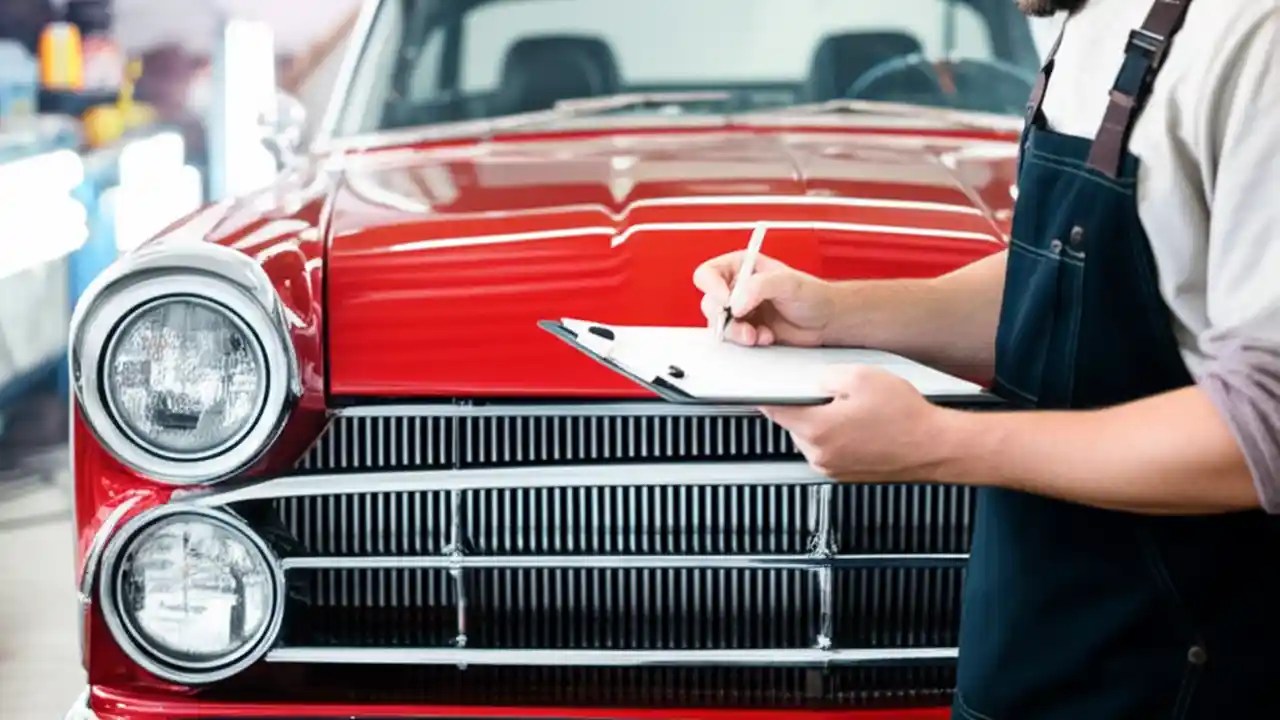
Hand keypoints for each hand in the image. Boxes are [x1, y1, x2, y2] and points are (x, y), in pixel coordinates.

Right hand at [692, 251, 832, 346]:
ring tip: (758, 333)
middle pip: (710, 303)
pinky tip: (765, 337)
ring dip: (737, 333)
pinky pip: (732, 340)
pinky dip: (747, 342)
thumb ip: (760, 286)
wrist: (825, 320)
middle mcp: (736, 288)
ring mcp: (740, 311)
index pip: (709, 274)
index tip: (728, 301)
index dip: (712, 288)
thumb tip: (737, 302)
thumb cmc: (812, 294)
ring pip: (719, 324)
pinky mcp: (746, 331)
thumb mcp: (788, 282)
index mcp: (742, 267)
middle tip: (744, 322)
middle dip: (726, 317)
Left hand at [761, 366, 950, 482]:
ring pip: (814, 438)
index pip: (776, 411)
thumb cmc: (905, 416)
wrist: (935, 446)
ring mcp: (834, 468)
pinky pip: (832, 450)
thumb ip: (826, 376)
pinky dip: (840, 437)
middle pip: (795, 425)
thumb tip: (813, 381)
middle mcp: (821, 454)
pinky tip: (865, 426)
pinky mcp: (847, 474)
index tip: (766, 390)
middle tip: (835, 395)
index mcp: (817, 430)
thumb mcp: (861, 377)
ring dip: (826, 423)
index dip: (771, 396)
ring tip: (857, 412)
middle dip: (808, 408)